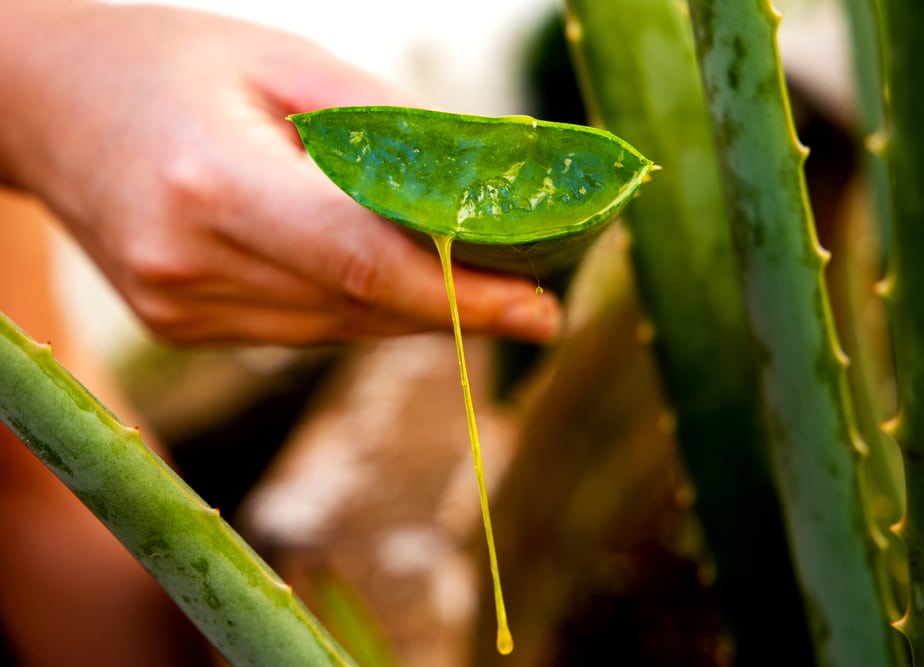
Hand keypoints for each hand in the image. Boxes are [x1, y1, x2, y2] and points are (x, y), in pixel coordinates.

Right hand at [0, 2, 561, 344]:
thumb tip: (485, 186)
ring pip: (338, 327)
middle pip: (362, 307)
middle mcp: (191, 265)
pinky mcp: (181, 326)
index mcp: (213, 184)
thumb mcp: (283, 63)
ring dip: (412, 311)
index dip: (464, 298)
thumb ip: (387, 131)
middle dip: (457, 309)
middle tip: (532, 300)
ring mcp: (180, 308)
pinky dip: (357, 307)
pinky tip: (390, 281)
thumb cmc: (171, 62)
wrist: (44, 103)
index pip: (365, 263)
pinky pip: (302, 329)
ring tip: (476, 286)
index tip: (541, 312)